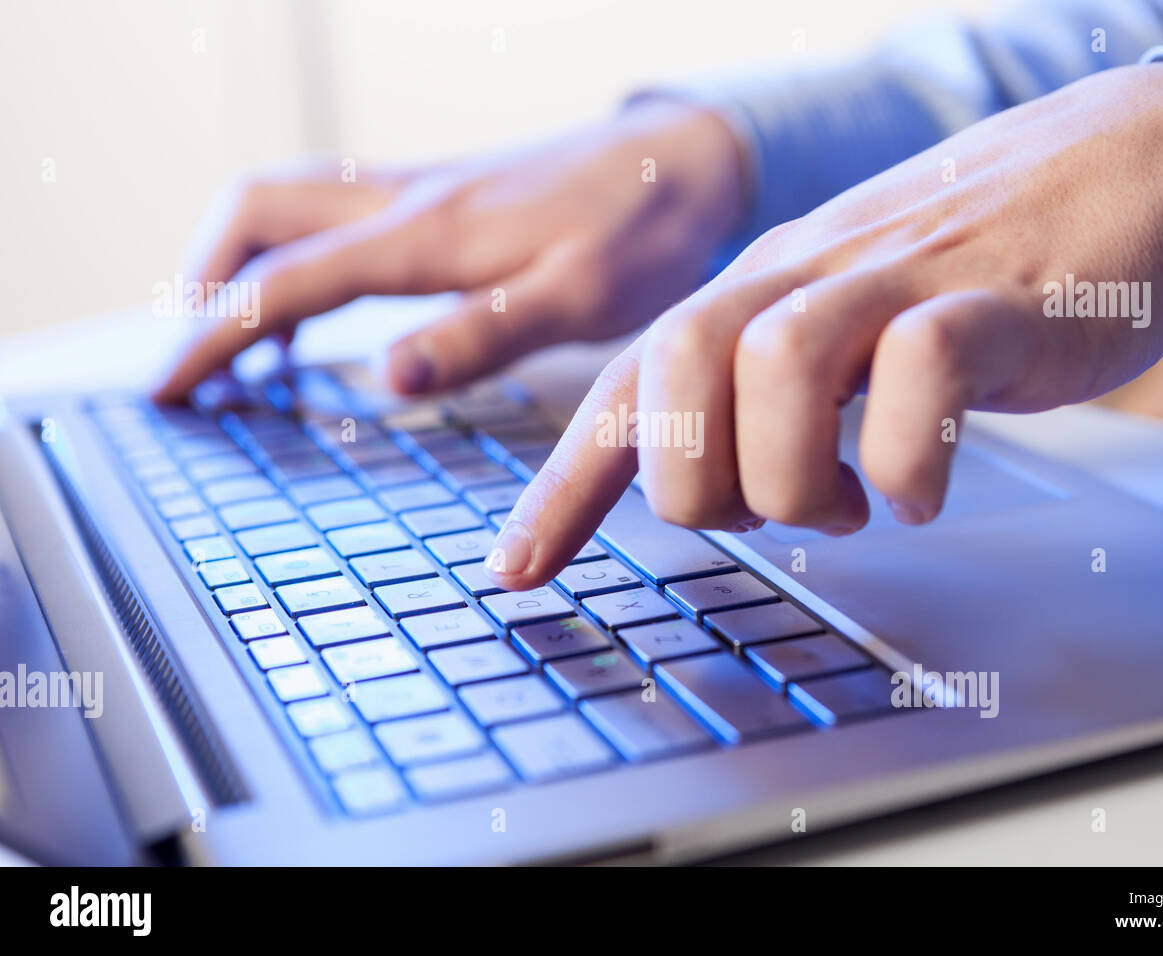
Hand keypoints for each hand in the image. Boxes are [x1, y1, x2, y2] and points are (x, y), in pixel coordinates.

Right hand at [153, 101, 745, 400]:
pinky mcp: (445, 192)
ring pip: (290, 200)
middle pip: (257, 211)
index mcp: (425, 235)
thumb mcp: (578, 300)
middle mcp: (406, 198)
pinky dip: (299, 253)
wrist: (691, 160)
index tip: (173, 387)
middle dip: (203, 278)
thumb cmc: (645, 232)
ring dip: (243, 260)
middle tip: (194, 356)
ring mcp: (421, 188)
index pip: (287, 282)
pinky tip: (326, 308)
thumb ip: (481, 337)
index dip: (217, 334)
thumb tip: (387, 379)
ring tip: (238, 339)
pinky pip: (337, 209)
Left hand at [486, 63, 1162, 588]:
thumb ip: (771, 395)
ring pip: (777, 365)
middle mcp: (803, 280)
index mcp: (756, 295)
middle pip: (674, 369)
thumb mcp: (843, 327)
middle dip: (698, 480)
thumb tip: (721, 489)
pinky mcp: (993, 297)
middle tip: (768, 510)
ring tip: (846, 504)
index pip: (627, 385)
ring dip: (795, 476)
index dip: (563, 484)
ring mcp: (895, 280)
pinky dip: (908, 455)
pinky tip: (922, 491)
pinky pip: (922, 369)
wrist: (1124, 165)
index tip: (514, 570)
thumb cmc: (969, 270)